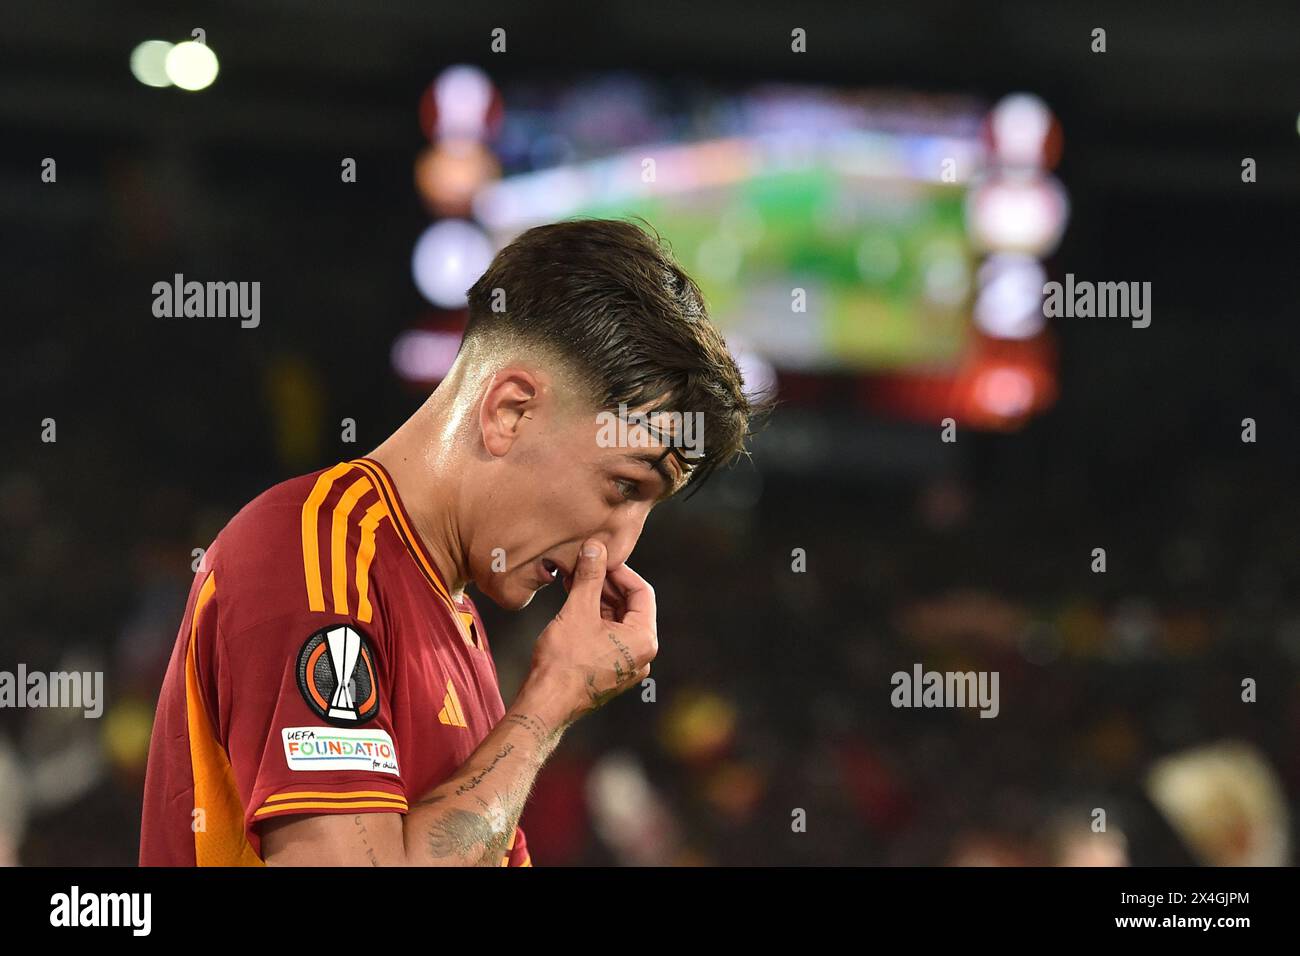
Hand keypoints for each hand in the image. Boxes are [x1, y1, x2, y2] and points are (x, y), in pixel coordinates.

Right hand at [524, 539, 657, 727]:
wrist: (545, 704)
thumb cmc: (564, 662)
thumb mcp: (578, 611)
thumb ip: (590, 576)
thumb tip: (595, 548)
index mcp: (644, 639)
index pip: (642, 592)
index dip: (620, 571)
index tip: (599, 559)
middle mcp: (642, 654)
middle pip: (631, 607)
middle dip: (606, 585)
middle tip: (584, 567)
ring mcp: (627, 666)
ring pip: (618, 622)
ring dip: (598, 600)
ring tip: (575, 583)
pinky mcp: (611, 672)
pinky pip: (609, 638)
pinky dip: (595, 619)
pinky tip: (574, 605)